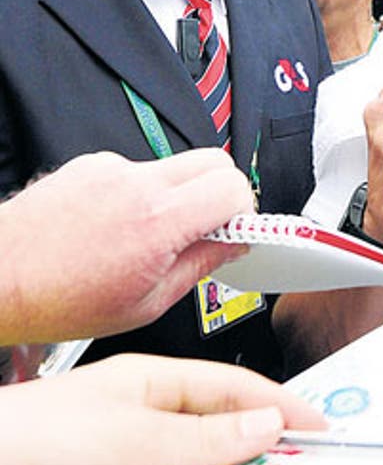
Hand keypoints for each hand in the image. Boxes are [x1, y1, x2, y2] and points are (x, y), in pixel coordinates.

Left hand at [0, 149, 254, 344]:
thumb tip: (231, 247)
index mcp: (158, 220)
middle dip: (223, 193)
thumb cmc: (54, 299)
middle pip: (215, 161)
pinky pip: (139, 170)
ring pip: (177, 166)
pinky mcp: (91, 164)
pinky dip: (142, 194)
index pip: (233, 188)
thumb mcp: (146, 304)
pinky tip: (120, 227)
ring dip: (181, 195)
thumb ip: (200, 266)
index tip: (237, 232)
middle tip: (210, 227)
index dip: (245, 212)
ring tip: (153, 236)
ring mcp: (110, 168)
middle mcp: (136, 183)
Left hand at [0, 354, 325, 464]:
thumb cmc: (23, 439)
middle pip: (220, 438)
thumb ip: (202, 435)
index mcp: (151, 383)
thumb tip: (265, 425)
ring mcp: (126, 462)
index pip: (236, 390)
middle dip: (252, 457)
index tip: (319, 430)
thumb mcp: (130, 437)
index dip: (282, 407)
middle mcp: (141, 420)